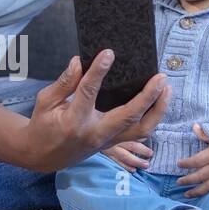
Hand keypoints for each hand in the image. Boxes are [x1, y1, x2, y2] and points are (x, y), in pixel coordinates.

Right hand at [16, 52, 169, 172]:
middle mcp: (95, 133)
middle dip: (148, 97)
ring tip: (166, 89)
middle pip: (129, 117)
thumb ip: (63, 83)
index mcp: (74, 121)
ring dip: (157, 110)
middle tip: (160, 77)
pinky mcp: (112, 144)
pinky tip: (159, 104)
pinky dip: (151, 120)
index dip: (98, 71)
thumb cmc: (42, 125)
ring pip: (141, 130)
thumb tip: (79, 62)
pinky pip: (138, 134)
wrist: (42, 156)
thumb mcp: (45, 102)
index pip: (89, 92)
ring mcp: (106, 141)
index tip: (108, 53)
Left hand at [174, 123, 208, 196]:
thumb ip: (205, 134)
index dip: (186, 163)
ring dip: (195, 192)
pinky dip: (206, 193)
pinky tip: (199, 195)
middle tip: (178, 181)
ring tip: (186, 195)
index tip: (178, 164)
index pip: (195, 162)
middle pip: (198, 177)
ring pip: (206, 187)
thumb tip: (194, 126)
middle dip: (187, 180)